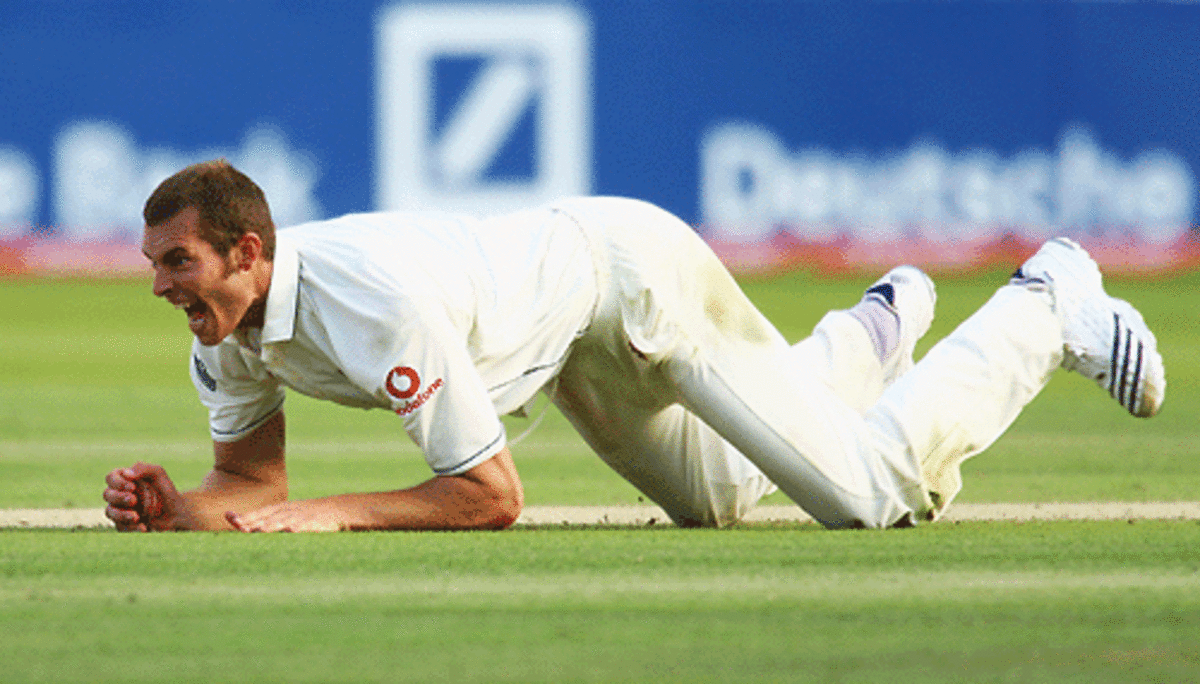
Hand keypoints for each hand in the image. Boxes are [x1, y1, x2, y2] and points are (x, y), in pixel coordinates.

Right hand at [103, 462, 181, 531]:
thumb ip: (143, 468)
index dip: (117, 482)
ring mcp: (120, 510)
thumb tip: (126, 473)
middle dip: (119, 497)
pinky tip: (143, 527)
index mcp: (124, 479)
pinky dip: (131, 527)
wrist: (176, 512)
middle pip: (107, 494)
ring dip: (121, 514)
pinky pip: (120, 527)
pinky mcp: (124, 524)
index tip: (132, 487)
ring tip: (136, 517)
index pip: (110, 477)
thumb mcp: (159, 474)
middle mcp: (118, 494)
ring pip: (110, 512)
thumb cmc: (166, 490)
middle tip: (134, 500)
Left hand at [226, 498, 349, 532]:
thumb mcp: (283, 514)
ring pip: (285, 521)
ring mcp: (302, 516)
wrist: (336, 509)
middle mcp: (288, 511)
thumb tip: (231, 518)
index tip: (232, 519)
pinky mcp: (316, 523)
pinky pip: (306, 525)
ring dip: (273, 525)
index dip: (246, 516)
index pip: (259, 513)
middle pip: (268, 517)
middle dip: (255, 521)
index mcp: (279, 509)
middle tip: (240, 526)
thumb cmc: (304, 515)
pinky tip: (293, 530)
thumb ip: (260, 519)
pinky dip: (299, 527)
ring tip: (261, 530)